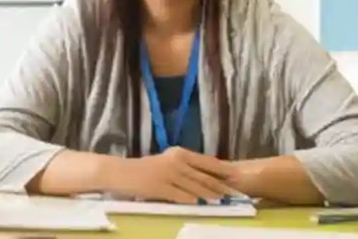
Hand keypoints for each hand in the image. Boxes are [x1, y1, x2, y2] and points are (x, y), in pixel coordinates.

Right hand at [112, 147, 234, 203]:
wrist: (121, 173)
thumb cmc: (145, 169)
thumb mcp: (167, 162)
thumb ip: (185, 167)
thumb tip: (206, 176)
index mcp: (179, 153)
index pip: (206, 162)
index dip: (222, 170)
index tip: (236, 177)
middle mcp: (176, 161)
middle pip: (203, 175)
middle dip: (220, 185)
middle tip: (234, 194)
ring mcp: (167, 174)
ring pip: (194, 186)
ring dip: (209, 194)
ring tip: (221, 201)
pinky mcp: (159, 186)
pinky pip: (178, 194)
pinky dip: (189, 199)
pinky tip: (198, 203)